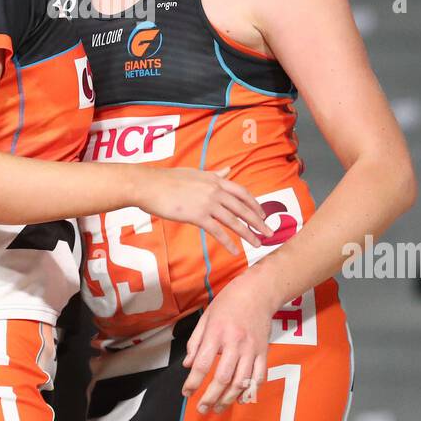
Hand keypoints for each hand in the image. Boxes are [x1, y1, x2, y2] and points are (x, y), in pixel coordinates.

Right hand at [139, 167, 271, 254]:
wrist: (150, 185)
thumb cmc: (169, 179)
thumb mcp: (195, 172)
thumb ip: (214, 174)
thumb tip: (228, 170)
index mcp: (215, 180)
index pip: (242, 192)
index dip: (255, 204)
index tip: (263, 214)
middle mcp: (215, 191)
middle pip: (243, 208)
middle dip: (258, 221)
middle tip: (270, 232)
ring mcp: (207, 203)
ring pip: (233, 221)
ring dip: (248, 233)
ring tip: (258, 244)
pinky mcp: (197, 216)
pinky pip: (217, 231)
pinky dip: (228, 242)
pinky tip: (235, 250)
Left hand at [181, 273, 277, 412]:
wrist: (258, 292)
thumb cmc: (229, 302)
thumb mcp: (205, 317)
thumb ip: (195, 342)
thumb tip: (187, 364)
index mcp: (216, 333)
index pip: (202, 364)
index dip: (193, 382)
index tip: (186, 393)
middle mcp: (235, 343)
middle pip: (222, 378)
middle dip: (210, 397)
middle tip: (201, 409)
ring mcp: (251, 349)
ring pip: (241, 381)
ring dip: (228, 399)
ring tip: (218, 408)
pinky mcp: (264, 352)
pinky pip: (259, 377)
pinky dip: (250, 391)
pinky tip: (240, 398)